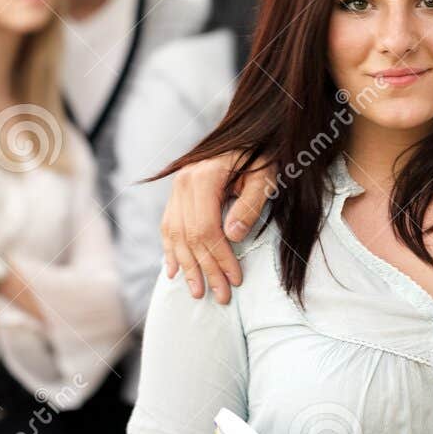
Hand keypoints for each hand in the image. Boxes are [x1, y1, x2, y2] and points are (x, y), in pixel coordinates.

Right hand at [160, 155, 278, 303]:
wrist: (250, 137)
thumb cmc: (262, 159)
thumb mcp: (265, 179)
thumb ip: (249, 206)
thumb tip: (231, 237)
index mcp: (204, 177)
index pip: (206, 229)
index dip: (219, 257)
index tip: (234, 279)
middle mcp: (183, 182)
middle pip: (189, 236)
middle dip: (205, 269)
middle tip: (220, 296)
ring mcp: (176, 187)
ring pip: (175, 234)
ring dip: (186, 266)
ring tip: (197, 292)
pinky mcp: (177, 194)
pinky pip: (168, 226)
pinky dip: (170, 250)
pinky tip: (174, 271)